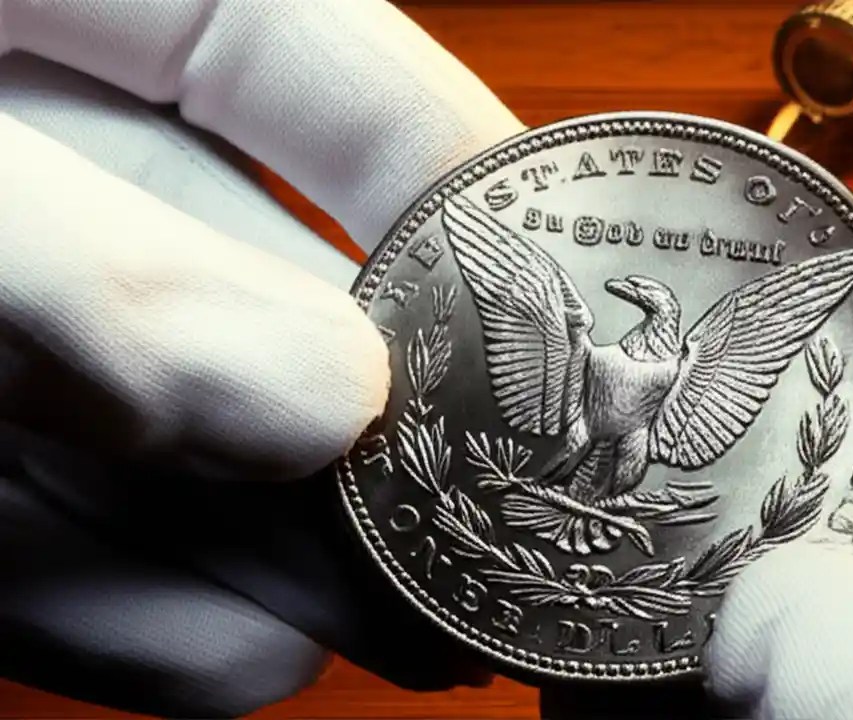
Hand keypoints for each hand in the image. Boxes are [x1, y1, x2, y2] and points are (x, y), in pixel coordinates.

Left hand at [0, 1, 521, 716]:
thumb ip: (86, 261)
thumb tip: (318, 396)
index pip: (302, 58)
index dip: (448, 170)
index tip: (564, 290)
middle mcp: (21, 152)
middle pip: (239, 272)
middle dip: (372, 410)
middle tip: (501, 507)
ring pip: (136, 423)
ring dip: (268, 543)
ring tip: (405, 627)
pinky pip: (12, 529)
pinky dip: (109, 607)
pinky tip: (230, 662)